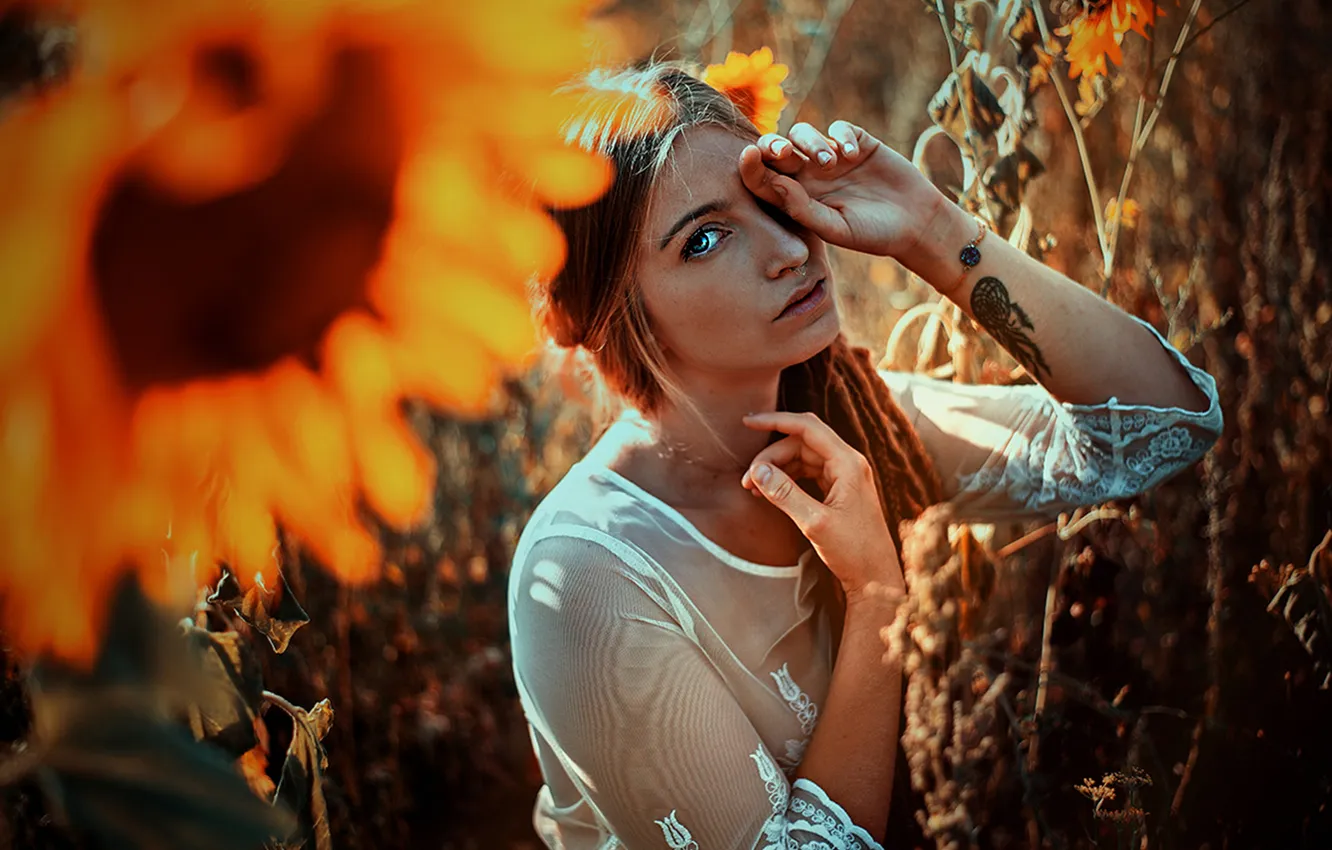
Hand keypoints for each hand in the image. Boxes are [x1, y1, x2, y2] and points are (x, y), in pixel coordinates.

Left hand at [737, 120, 951, 264]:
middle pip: (777, 150)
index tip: (748, 156)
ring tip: (830, 162)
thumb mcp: (835, 228)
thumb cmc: (871, 234)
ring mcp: (832, 157)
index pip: (764, 180)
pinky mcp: (857, 143)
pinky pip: (840, 129)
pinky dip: (842, 137)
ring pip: (803, 134)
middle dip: (774, 145)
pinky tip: (854, 156)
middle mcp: (808, 176)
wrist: (915, 224)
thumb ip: (802, 209)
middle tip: (783, 151)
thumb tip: (774, 184)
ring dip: (811, 143)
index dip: (752, 167)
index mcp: (796, 199)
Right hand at [739, 410, 903, 604]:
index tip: (748, 423)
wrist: (875, 577)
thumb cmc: (853, 551)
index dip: (776, 421)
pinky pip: (809, 472)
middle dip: (771, 456)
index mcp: (848, 463)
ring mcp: (845, 476)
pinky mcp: (840, 489)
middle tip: (748, 480)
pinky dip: (788, 479)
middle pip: (801, 443)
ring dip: (777, 468)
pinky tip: (772, 492)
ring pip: (803, 458)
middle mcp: (849, 463)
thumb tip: (758, 471)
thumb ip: (785, 493)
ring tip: (755, 489)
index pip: (807, 428)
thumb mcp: (814, 522)